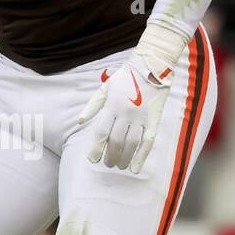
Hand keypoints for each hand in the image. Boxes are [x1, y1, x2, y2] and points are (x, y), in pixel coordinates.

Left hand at [77, 51, 173, 173]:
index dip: (96, 148)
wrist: (151, 66)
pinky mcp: (153, 120)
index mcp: (112, 106)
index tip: (92, 159)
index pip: (101, 133)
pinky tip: (135, 169)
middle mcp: (126, 113)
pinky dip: (141, 157)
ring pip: (131, 145)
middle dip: (109, 156)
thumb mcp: (105, 88)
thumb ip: (93, 106)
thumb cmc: (126, 77)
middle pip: (115, 142)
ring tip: (118, 166)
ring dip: (123, 159)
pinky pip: (147, 142)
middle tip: (106, 163)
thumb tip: (80, 122)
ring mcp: (141, 117)